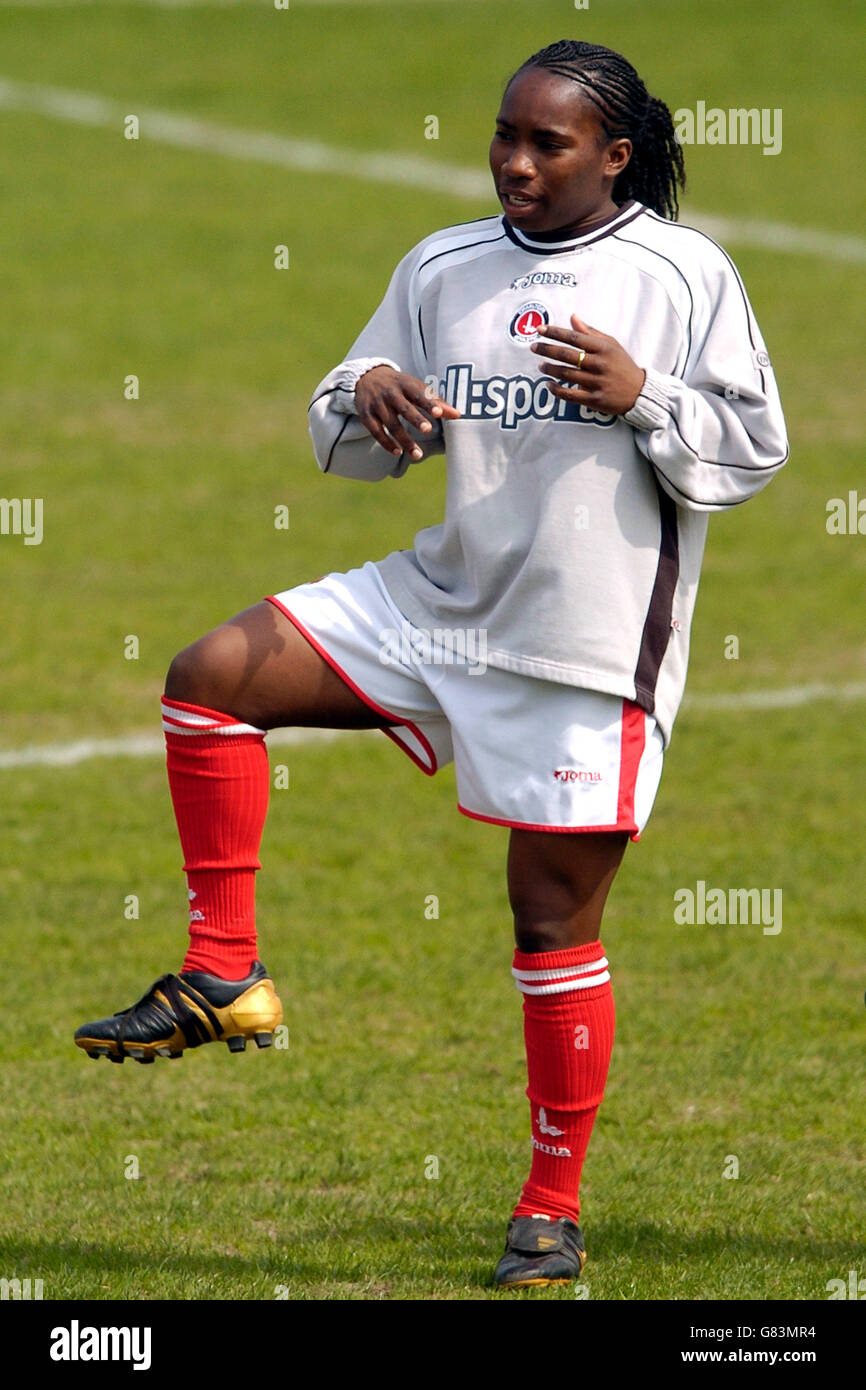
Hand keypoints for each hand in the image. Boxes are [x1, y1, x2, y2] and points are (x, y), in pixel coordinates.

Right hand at [354, 366, 460, 459]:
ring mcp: (377, 404)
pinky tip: (398, 452)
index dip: (429, 403)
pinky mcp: (367, 415)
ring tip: (417, 455)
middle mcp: (390, 393)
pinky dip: (386, 443)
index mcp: (406, 384)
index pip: (419, 394)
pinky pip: (376, 432)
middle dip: (416, 419)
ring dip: (404, 440)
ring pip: (391, 424)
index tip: (439, 413)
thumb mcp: (415, 388)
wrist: (366, 377)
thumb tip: (458, 415)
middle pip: (404, 408)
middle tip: (427, 430)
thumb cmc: (399, 386)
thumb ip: (436, 402)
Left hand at [530, 314, 645, 415]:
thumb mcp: (611, 345)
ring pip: (566, 374)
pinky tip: (549, 385)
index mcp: (603, 348)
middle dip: (547, 349)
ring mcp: (597, 383)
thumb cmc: (622, 365)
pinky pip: (570, 395)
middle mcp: (600, 364)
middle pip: (567, 355)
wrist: (639, 392)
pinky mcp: (595, 399)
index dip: (555, 332)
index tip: (539, 329)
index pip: (574, 337)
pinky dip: (557, 390)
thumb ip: (590, 332)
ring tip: (541, 365)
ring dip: (550, 369)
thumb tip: (572, 318)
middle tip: (533, 347)